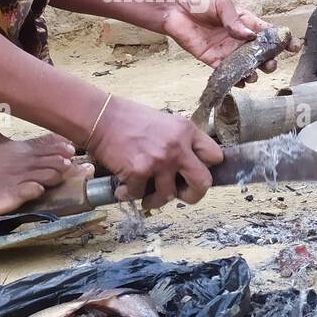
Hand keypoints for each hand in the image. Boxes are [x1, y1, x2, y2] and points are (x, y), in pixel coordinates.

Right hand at [88, 97, 223, 210]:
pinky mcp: (139, 171)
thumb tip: (187, 166)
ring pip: (169, 196)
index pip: (215, 156)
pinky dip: (130, 195)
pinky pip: (140, 195)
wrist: (101, 117)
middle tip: (180, 194)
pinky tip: (124, 188)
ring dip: (156, 200)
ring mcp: (159, 160)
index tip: (194, 173)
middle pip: (203, 183)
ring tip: (146, 196)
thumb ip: (179, 142)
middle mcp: (178, 147)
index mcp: (186, 131)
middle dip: (193, 194)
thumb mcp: (165, 122)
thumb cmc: (129, 118)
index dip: (206, 168)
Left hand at [161, 0, 281, 81]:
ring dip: (253, 72)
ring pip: (246, 65)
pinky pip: (228, 72)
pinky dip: (236, 79)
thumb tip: (250, 36)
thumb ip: (235, 20)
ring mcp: (227, 50)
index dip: (282, 40)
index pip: (267, 32)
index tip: (295, 47)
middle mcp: (238, 38)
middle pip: (260, 53)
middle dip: (269, 60)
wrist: (174, 9)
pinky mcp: (213, 60)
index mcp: (244, 21)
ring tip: (254, 74)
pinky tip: (242, 82)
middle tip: (270, 64)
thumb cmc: (198, 1)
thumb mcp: (221, 4)